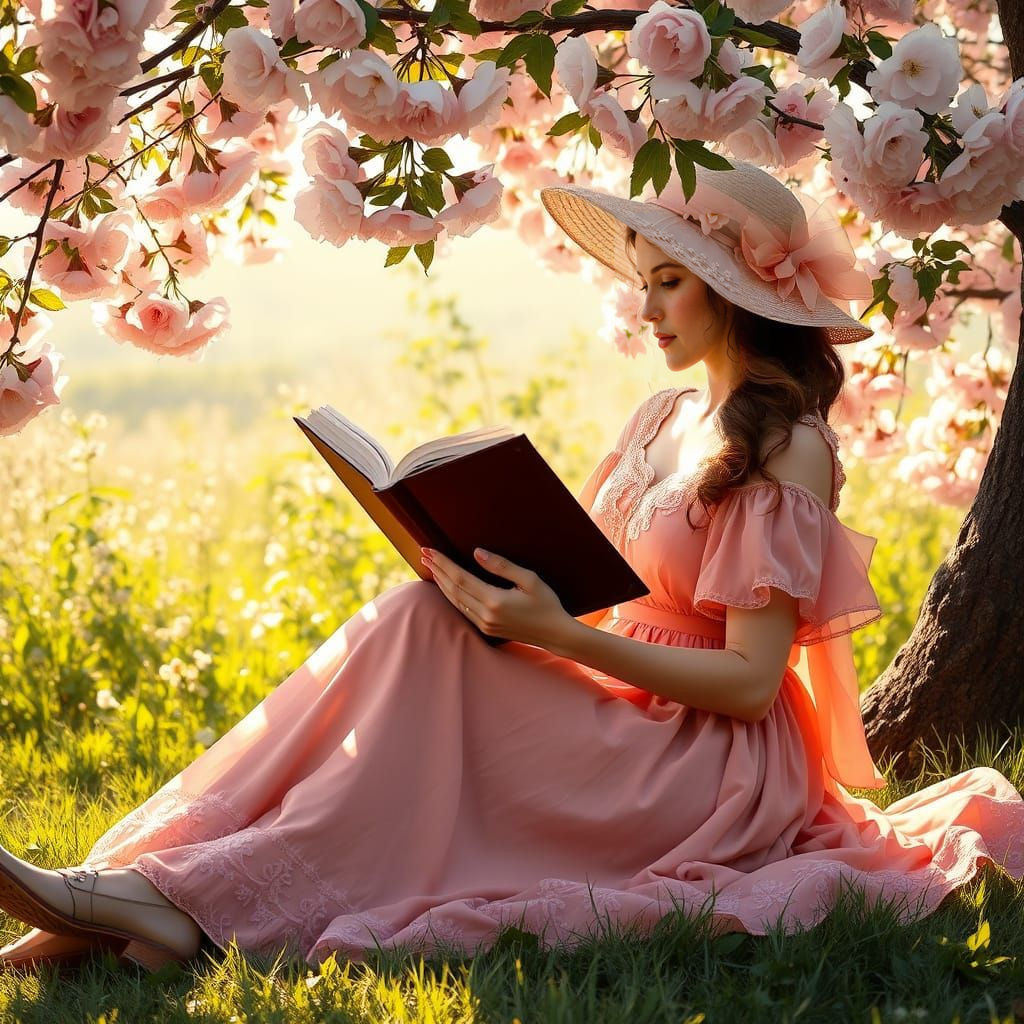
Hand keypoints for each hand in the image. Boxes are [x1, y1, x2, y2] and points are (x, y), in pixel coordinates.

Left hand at [421, 546, 571, 647]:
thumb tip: (477, 553)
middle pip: (453, 589)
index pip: (461, 578)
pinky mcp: (487, 629)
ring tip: (430, 567)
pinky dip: (451, 596)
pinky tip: (446, 586)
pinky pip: (462, 609)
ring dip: (441, 583)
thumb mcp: (529, 580)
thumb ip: (501, 566)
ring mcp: (484, 624)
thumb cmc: (546, 603)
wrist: (555, 634)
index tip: (430, 551)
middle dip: (437, 570)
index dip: (443, 563)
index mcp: (495, 600)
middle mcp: (485, 614)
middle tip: (423, 554)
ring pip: (455, 601)